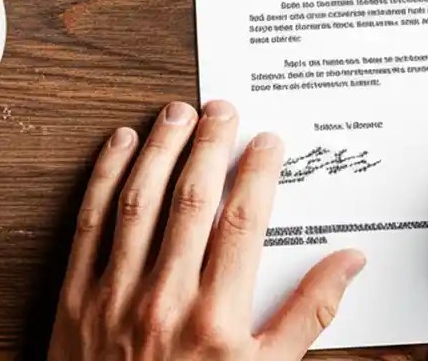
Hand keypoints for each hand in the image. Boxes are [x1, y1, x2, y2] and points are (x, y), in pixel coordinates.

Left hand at [48, 100, 365, 359]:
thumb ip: (308, 314)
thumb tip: (350, 261)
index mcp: (217, 319)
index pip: (243, 222)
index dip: (258, 172)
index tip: (268, 142)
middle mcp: (166, 299)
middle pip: (192, 199)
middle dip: (211, 144)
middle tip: (222, 109)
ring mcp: (116, 295)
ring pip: (140, 200)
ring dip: (160, 148)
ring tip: (176, 113)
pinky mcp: (76, 298)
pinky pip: (90, 223)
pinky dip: (105, 177)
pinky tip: (120, 145)